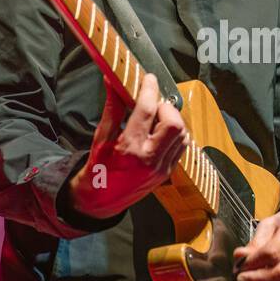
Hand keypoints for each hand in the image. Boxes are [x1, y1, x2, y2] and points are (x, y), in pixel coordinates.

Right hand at [65, 73, 188, 220]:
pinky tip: (159, 132)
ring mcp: (161, 168)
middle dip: (165, 107)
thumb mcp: (100, 138)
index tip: (148, 79)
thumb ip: (112, 109)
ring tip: (155, 118)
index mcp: (129, 148)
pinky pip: (180, 147)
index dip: (149, 89)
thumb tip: (113, 82)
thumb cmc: (97, 170)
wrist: (100, 201)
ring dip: (172, 120)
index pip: (147, 110)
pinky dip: (174, 134)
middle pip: (174, 122)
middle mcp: (149, 159)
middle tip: (152, 105)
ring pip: (182, 134)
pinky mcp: (167, 173)